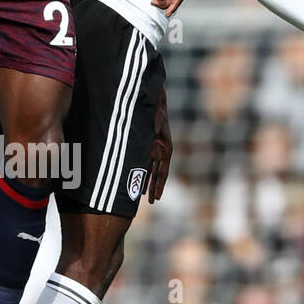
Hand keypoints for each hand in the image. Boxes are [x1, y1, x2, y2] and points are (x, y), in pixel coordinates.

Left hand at [145, 88, 171, 202]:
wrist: (154, 101)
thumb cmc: (155, 110)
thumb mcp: (155, 118)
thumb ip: (154, 127)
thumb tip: (155, 133)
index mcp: (165, 148)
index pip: (163, 171)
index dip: (159, 184)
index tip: (157, 197)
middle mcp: (161, 151)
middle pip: (158, 174)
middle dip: (155, 188)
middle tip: (153, 202)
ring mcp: (154, 150)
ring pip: (151, 170)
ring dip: (148, 183)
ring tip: (145, 198)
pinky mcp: (147, 146)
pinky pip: (145, 163)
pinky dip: (142, 173)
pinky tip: (138, 184)